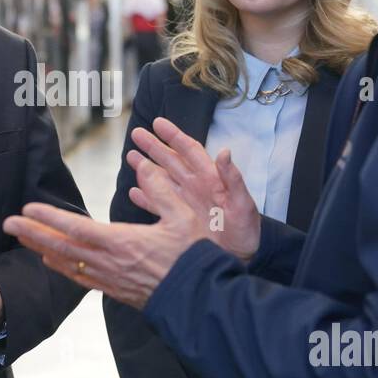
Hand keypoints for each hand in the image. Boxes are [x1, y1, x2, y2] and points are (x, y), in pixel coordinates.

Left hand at [3, 165, 205, 309]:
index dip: (49, 217)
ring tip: (21, 236)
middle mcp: (110, 263)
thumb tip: (145, 166)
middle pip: (62, 247)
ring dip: (41, 248)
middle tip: (7, 222)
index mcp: (123, 242)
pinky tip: (50, 259)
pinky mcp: (114, 291)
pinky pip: (79, 278)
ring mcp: (109, 279)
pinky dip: (60, 267)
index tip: (27, 207)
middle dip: (32, 233)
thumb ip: (162, 191)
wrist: (200, 300)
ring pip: (66, 263)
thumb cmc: (193, 257)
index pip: (77, 227)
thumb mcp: (183, 217)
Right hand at [128, 117, 261, 261]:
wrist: (241, 255)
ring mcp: (185, 202)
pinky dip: (146, 198)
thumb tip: (225, 152)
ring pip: (162, 180)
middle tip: (137, 134)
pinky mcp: (179, 219)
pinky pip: (158, 205)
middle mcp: (195, 186)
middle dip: (154, 146)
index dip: (174, 136)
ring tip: (130, 156)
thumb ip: (233, 178)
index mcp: (210, 178)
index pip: (190, 151)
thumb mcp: (243, 203)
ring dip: (146, 168)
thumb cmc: (247, 228)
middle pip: (171, 161)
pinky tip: (134, 192)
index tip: (158, 123)